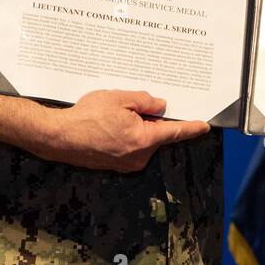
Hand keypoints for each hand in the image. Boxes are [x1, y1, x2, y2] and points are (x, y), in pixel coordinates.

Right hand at [32, 89, 209, 171]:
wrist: (58, 137)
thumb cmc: (87, 116)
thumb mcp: (119, 98)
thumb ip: (145, 101)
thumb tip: (161, 106)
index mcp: (143, 140)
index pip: (174, 133)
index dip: (191, 128)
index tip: (205, 126)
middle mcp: (138, 157)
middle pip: (157, 135)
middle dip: (151, 120)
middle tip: (133, 106)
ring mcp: (126, 164)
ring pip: (143, 141)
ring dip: (137, 127)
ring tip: (114, 115)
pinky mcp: (116, 165)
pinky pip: (131, 147)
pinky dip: (127, 135)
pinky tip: (110, 125)